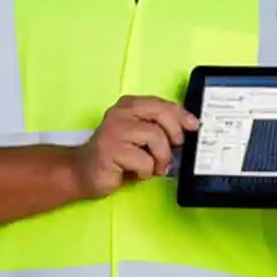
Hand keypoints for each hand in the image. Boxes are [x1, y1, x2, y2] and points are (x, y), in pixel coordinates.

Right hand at [70, 95, 198, 198]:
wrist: (83, 172)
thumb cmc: (116, 156)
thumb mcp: (140, 137)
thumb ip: (158, 128)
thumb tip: (188, 129)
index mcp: (129, 105)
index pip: (161, 103)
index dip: (181, 114)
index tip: (194, 126)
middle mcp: (120, 113)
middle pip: (161, 115)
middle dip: (174, 134)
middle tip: (174, 148)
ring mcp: (114, 130)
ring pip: (155, 137)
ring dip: (160, 158)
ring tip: (153, 167)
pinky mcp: (110, 150)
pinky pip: (144, 160)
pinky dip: (146, 171)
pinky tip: (136, 173)